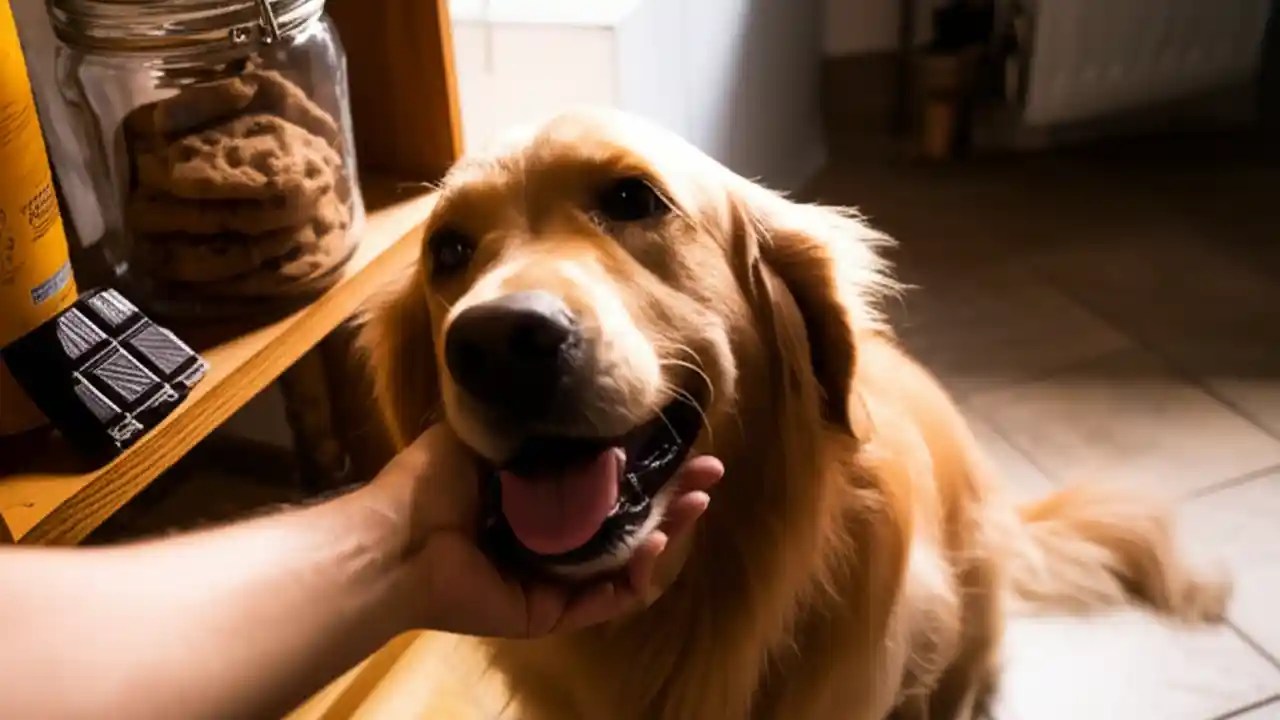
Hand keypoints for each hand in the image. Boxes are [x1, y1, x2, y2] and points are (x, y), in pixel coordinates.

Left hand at [360, 423, 721, 637]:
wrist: (397, 535)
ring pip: (624, 563)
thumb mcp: (489, 429)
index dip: (647, 467)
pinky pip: (604, 600)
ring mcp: (551, 579)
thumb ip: (532, 420)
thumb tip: (582, 393)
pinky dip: (635, 577)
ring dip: (666, 535)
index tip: (683, 444)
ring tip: (695, 505)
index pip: (605, 485)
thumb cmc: (432, 479)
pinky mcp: (548, 613)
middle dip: (672, 499)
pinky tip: (655, 544)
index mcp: (536, 498)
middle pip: (626, 524)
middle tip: (709, 475)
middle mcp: (549, 538)